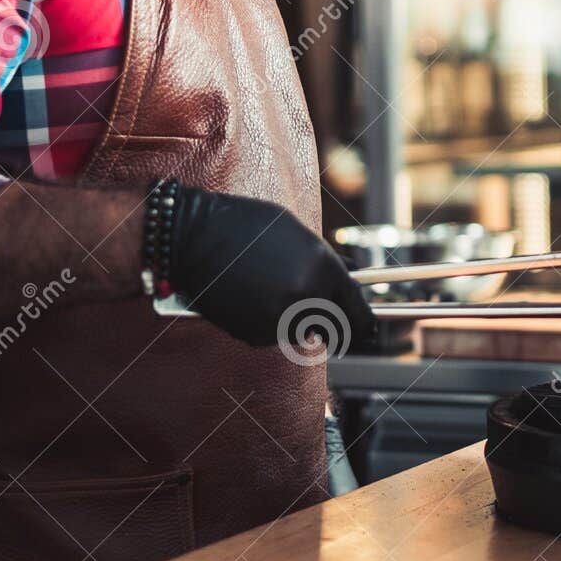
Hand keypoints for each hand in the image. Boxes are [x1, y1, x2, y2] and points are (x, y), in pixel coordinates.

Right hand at [169, 186, 375, 351]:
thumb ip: (323, 259)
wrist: (192, 238)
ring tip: (272, 291)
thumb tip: (347, 276)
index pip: (356, 307)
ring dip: (296, 319)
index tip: (368, 327)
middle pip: (332, 325)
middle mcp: (306, 296)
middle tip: (319, 312)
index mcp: (321, 267)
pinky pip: (273, 334)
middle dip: (328, 319)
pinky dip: (268, 323)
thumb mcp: (294, 231)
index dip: (364, 320)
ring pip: (301, 331)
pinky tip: (252, 298)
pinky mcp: (255, 334)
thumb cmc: (244, 225)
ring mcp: (279, 318)